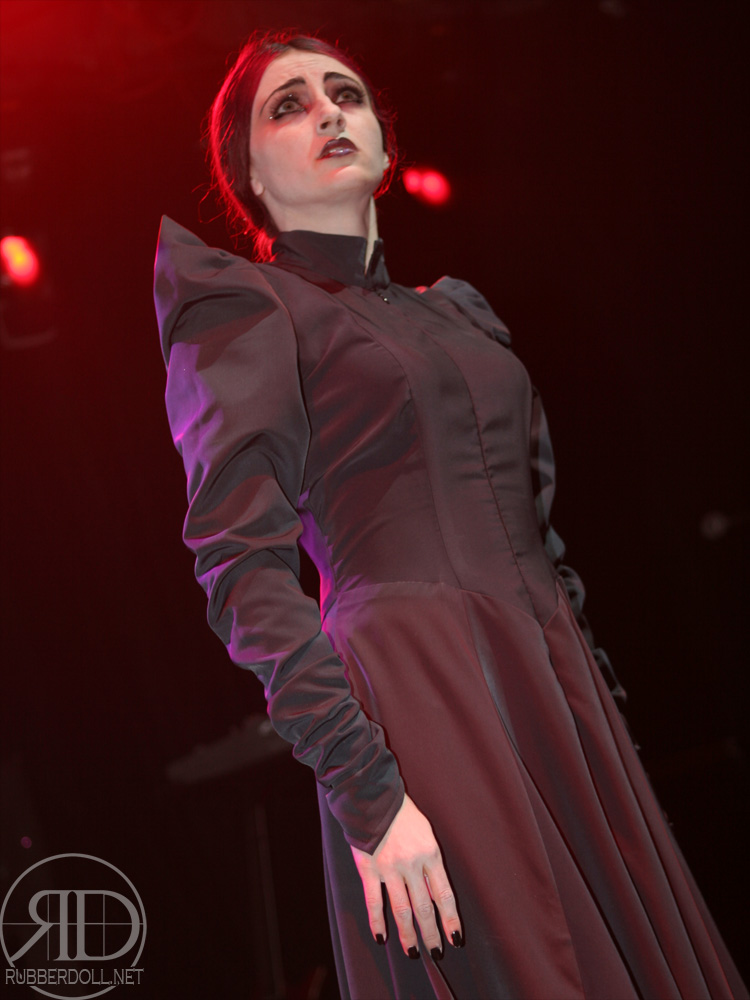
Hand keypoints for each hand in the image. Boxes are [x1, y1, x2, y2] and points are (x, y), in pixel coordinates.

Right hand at [350, 793, 462, 958]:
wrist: (374, 796)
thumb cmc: (403, 814)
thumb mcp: (426, 833)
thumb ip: (430, 864)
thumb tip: (434, 895)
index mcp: (430, 854)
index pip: (444, 895)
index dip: (450, 919)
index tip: (456, 939)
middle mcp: (412, 864)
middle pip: (424, 907)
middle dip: (431, 933)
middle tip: (436, 952)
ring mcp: (389, 868)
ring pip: (401, 909)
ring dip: (408, 934)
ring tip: (413, 953)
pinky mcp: (369, 868)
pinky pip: (374, 901)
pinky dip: (377, 922)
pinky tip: (381, 938)